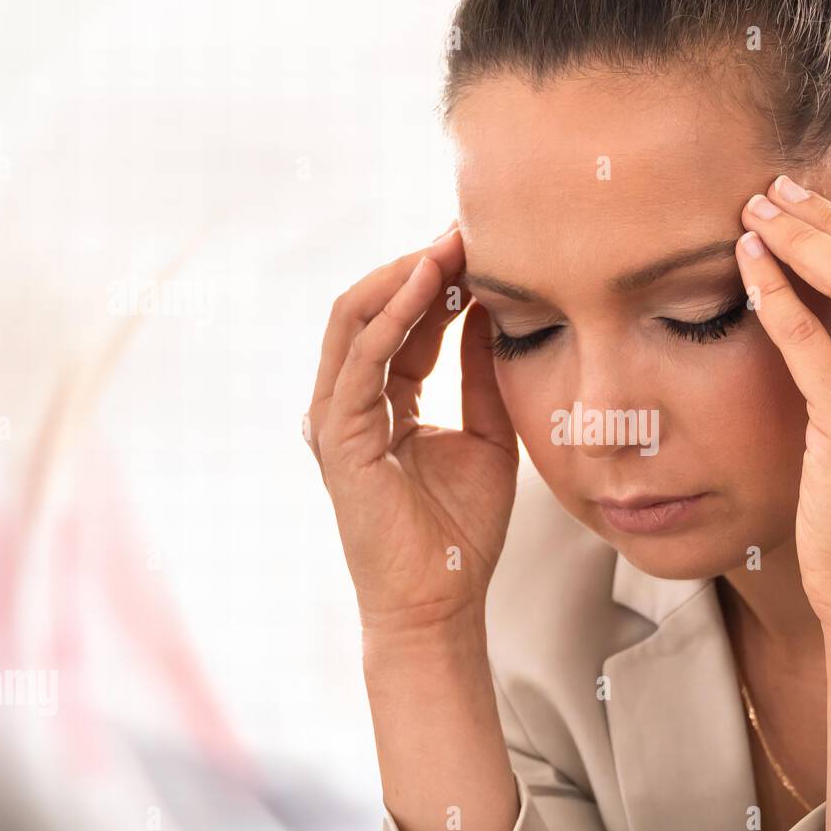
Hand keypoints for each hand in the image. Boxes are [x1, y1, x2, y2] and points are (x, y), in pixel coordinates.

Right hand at [306, 224, 518, 645]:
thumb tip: (493, 309)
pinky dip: (392, 317)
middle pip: (373, 310)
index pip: (404, 323)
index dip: (441, 281)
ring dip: (403, 277)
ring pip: (354, 322)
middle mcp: (350, 403)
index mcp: (383, 402)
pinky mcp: (338, 438)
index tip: (483, 245)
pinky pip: (360, 361)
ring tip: (449, 244)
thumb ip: (481, 373)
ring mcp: (337, 419)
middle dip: (420, 265)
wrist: (441, 601)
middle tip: (468, 229)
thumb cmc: (462, 530)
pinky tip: (428, 284)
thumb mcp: (488, 433)